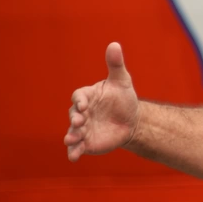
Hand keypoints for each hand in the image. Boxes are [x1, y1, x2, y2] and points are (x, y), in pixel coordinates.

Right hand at [64, 42, 140, 161]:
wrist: (131, 120)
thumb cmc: (123, 97)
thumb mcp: (122, 80)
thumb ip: (115, 64)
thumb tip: (114, 44)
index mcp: (87, 96)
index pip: (79, 96)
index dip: (80, 100)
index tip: (84, 105)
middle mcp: (81, 112)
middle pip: (74, 115)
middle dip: (75, 118)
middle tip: (80, 121)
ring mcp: (82, 128)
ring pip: (73, 132)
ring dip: (71, 136)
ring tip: (71, 140)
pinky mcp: (86, 142)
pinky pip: (77, 147)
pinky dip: (73, 152)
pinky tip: (74, 157)